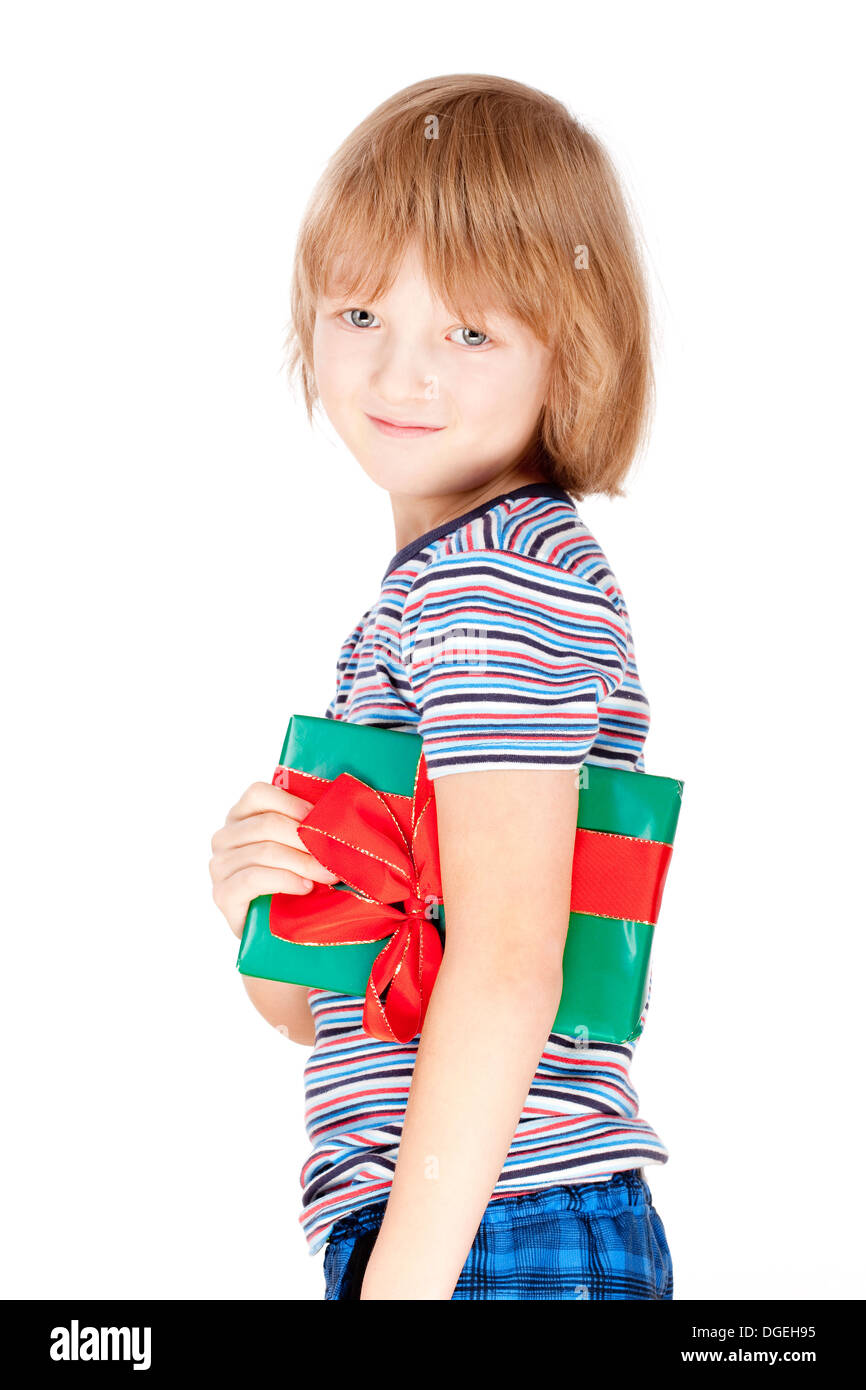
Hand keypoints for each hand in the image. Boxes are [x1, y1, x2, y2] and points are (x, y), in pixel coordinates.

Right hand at [209, 781, 340, 937]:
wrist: (273, 928)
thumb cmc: (291, 880)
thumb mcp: (295, 847)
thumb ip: (305, 827)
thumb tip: (338, 813)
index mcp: (240, 817)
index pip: (258, 794)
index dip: (292, 803)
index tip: (321, 819)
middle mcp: (224, 838)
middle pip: (266, 824)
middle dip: (306, 838)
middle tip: (335, 854)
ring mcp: (220, 866)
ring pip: (264, 852)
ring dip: (303, 862)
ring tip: (328, 875)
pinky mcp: (222, 894)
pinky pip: (254, 879)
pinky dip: (285, 880)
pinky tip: (305, 887)